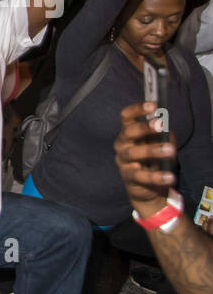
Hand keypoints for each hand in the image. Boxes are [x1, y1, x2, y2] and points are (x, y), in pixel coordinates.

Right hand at [116, 101, 175, 215]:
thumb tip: (166, 126)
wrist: (147, 188)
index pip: (127, 117)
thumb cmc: (153, 160)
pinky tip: (168, 176)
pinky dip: (155, 176)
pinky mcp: (128, 177)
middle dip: (143, 127)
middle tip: (160, 124)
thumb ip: (163, 134)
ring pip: (133, 153)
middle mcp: (122, 145)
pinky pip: (140, 176)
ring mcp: (123, 161)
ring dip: (152, 150)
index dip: (137, 109)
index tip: (153, 105)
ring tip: (171, 150)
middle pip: (128, 132)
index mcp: (129, 133)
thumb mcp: (160, 143)